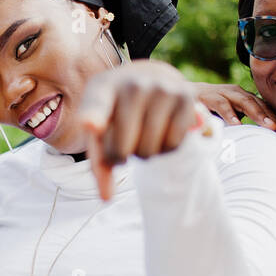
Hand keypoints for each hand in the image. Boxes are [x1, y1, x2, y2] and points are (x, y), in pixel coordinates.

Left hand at [79, 61, 204, 199]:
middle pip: (121, 150)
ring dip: (144, 154)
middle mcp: (132, 85)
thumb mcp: (102, 128)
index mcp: (102, 88)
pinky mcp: (186, 97)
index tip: (89, 125)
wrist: (150, 77)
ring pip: (149, 151)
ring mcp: (161, 88)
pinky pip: (173, 145)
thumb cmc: (118, 111)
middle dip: (120, 157)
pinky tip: (160, 132)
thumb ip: (99, 162)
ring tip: (142, 134)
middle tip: (124, 141)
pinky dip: (165, 149)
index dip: (92, 117)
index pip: (95, 105)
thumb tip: (106, 198)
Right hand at [192, 82, 275, 142]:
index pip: (266, 110)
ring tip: (270, 127)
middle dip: (274, 120)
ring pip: (246, 102)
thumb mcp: (231, 118)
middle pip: (261, 106)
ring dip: (259, 114)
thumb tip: (260, 149)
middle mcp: (238, 94)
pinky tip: (236, 124)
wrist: (184, 93)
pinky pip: (222, 105)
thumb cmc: (211, 110)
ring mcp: (224, 93)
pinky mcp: (209, 96)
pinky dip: (230, 114)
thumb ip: (243, 128)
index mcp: (245, 100)